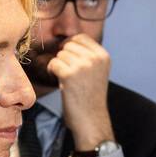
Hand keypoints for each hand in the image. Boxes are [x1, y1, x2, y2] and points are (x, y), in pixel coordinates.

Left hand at [49, 34, 113, 149]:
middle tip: (67, 73)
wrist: (91, 119)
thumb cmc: (90, 97)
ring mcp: (83, 65)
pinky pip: (53, 63)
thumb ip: (88, 55)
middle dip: (64, 57)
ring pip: (60, 54)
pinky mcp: (69, 75)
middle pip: (68, 44)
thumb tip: (66, 41)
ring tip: (65, 80)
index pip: (80, 37)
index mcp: (103, 56)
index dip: (70, 46)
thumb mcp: (97, 71)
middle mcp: (95, 58)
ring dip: (58, 65)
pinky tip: (60, 82)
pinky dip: (52, 72)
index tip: (70, 60)